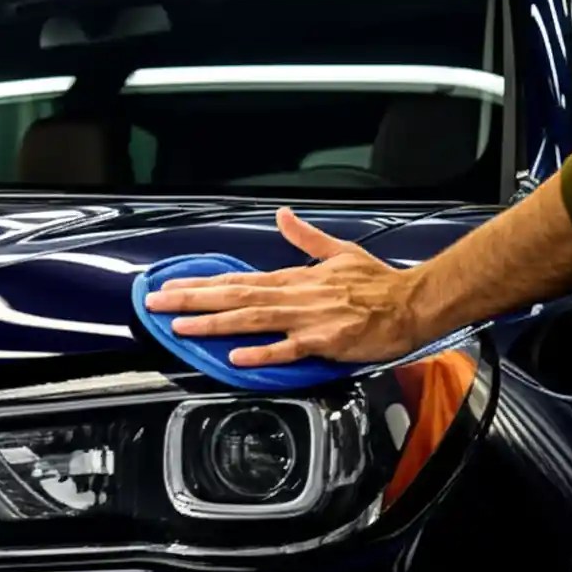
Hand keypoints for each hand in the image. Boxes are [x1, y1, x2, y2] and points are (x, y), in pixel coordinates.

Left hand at [144, 207, 426, 366]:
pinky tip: (237, 357)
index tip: (170, 286)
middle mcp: (293, 295)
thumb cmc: (378, 282)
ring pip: (251, 320)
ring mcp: (307, 319)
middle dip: (192, 300)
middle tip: (157, 304)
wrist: (414, 302)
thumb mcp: (338, 251)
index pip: (237, 279)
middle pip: (234, 296)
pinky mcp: (325, 341)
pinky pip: (288, 349)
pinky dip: (262, 353)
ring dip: (214, 323)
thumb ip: (305, 236)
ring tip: (181, 327)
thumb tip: (283, 214)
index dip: (201, 283)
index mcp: (293, 278)